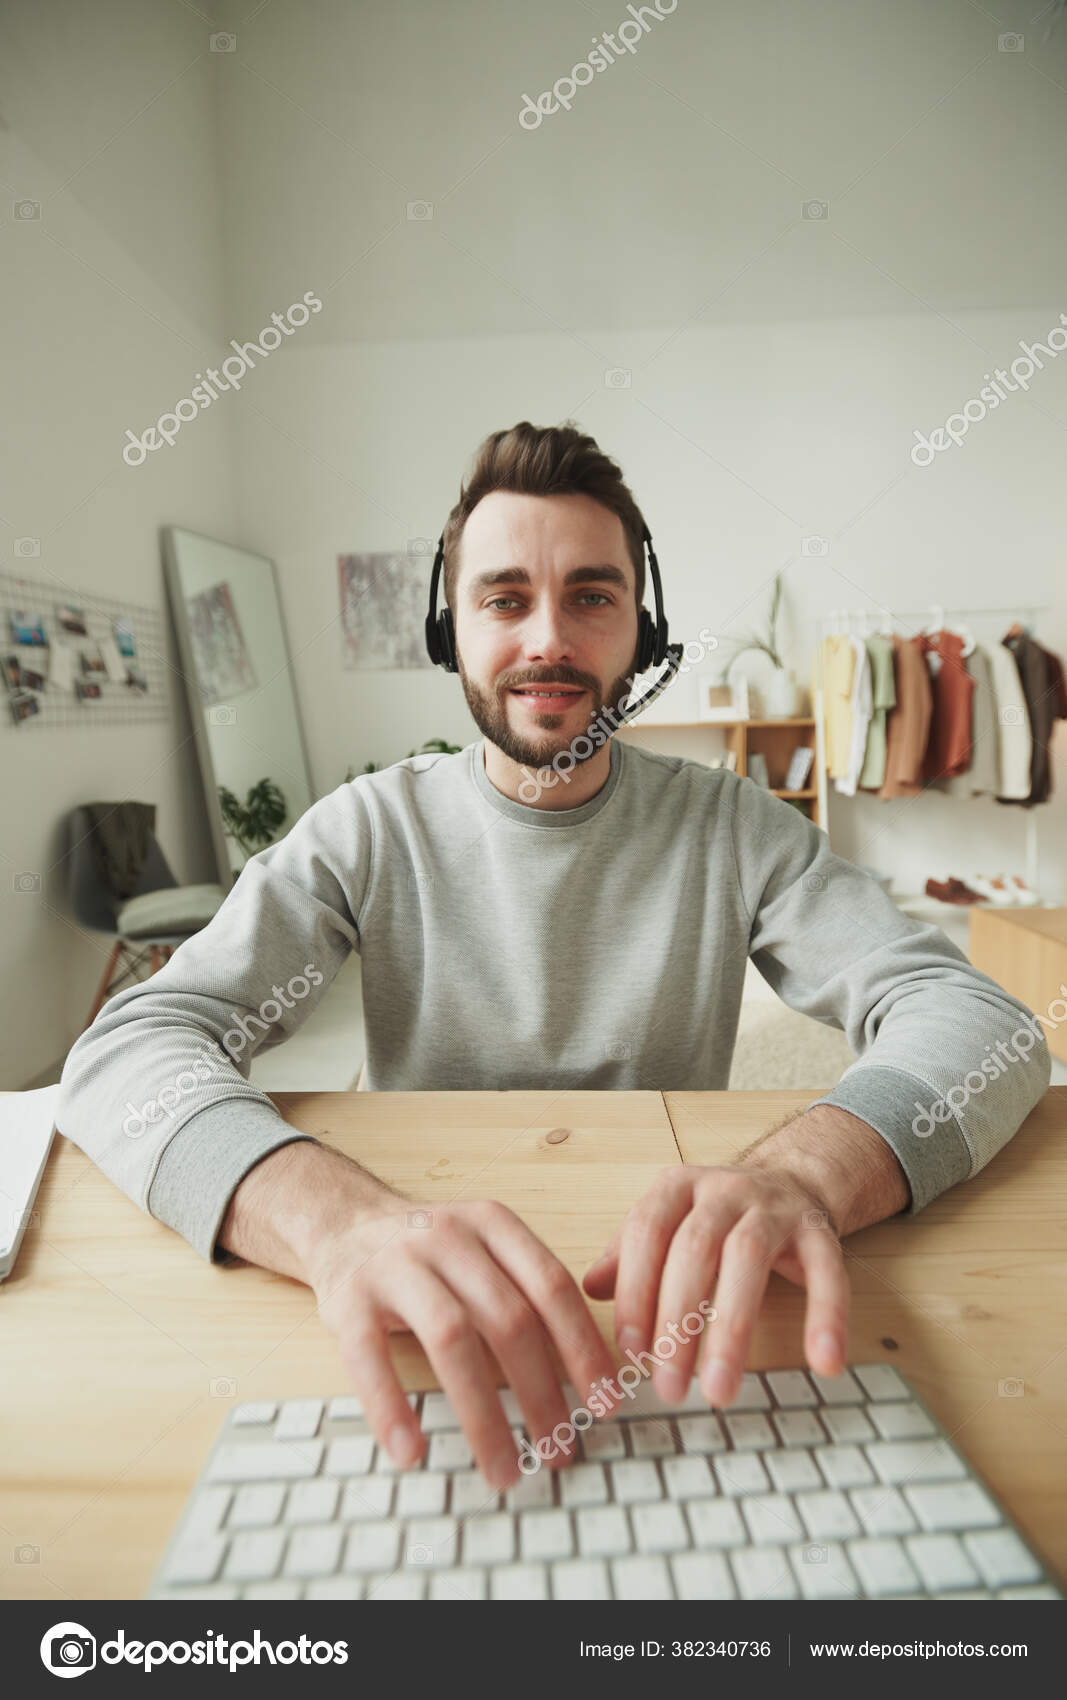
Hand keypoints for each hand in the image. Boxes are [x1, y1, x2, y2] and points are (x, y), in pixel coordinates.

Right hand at [308, 1195, 620, 1487]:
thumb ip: (528, 1293)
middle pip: (507, 1319)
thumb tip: (588, 1375)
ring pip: (451, 1339)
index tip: (606, 1402)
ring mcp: (396, 1265)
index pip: (551, 1286)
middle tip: (560, 1450)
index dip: (584, 1347)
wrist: (342, 1220)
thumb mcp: (484, 1248)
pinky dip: (391, 1407)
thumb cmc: (429, 1253)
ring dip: (483, 1415)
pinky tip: (410, 1451)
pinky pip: (370, 1357)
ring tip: (505, 1470)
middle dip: (541, 1394)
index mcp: (493, 1224)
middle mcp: (448, 1237)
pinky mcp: (349, 1296)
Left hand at [582, 1164, 848, 1408]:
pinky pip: (827, 1271)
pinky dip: (826, 1316)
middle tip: (668, 1387)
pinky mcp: (819, 1230)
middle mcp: (724, 1190)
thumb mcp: (668, 1224)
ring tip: (719, 1392)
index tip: (631, 1352)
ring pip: (749, 1260)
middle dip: (677, 1322)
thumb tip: (591, 1289)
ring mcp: (774, 1208)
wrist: (790, 1182)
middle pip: (694, 1251)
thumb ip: (629, 1254)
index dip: (636, 1292)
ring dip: (731, 1330)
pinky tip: (823, 1362)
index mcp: (678, 1187)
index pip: (647, 1233)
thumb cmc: (714, 1217)